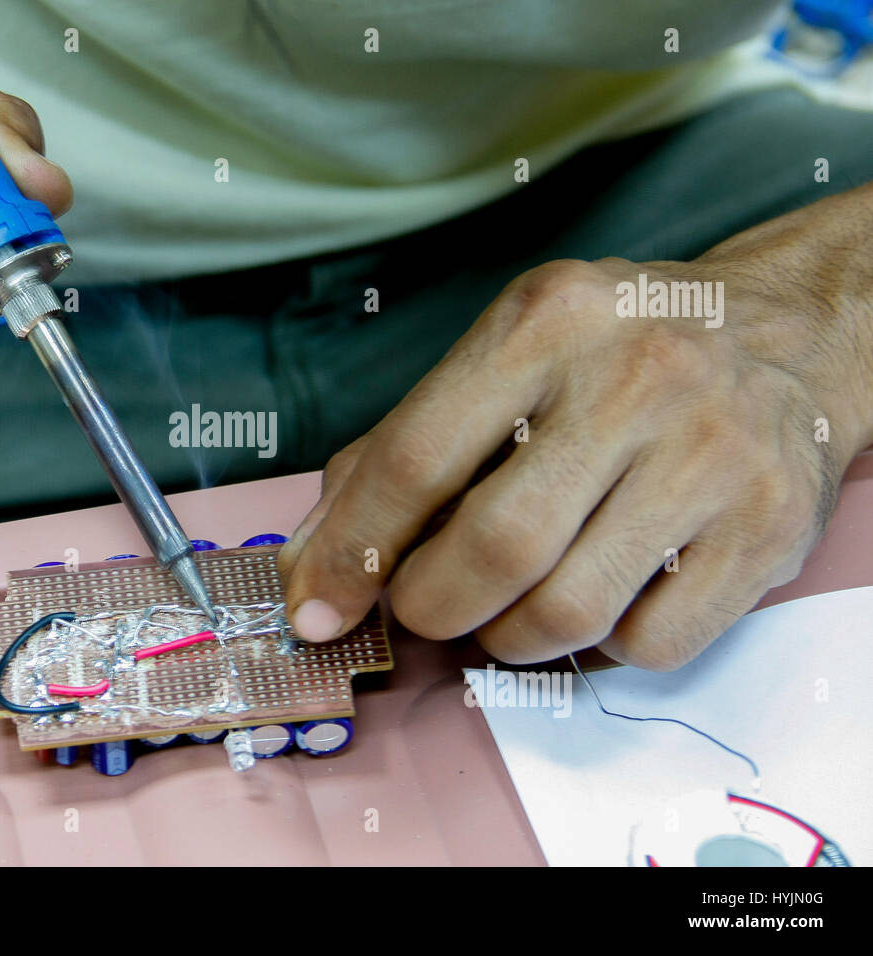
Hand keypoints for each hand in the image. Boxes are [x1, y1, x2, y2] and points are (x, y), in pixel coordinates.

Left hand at [279, 187, 872, 668]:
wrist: (780, 335)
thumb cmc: (609, 357)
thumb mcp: (501, 359)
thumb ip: (394, 453)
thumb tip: (312, 567)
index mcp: (545, 324)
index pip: (416, 457)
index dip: (352, 550)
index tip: (314, 609)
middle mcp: (638, 378)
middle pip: (495, 547)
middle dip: (431, 605)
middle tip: (426, 607)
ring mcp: (714, 453)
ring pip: (567, 614)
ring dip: (508, 637)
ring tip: (508, 604)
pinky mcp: (771, 524)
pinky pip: (646, 644)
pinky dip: (596, 648)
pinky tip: (597, 596)